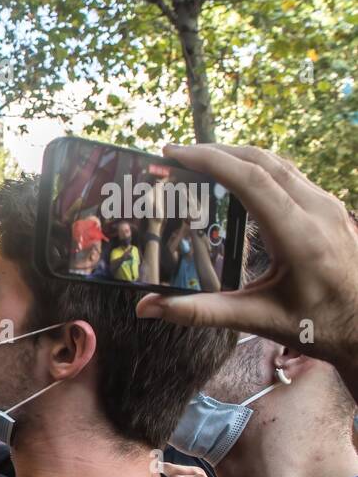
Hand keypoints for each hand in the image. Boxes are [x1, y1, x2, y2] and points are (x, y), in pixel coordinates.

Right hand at [137, 145, 357, 373]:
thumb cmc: (319, 325)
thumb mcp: (257, 320)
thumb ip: (200, 312)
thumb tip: (148, 307)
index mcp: (301, 236)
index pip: (250, 179)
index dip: (209, 160)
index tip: (173, 152)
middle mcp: (318, 211)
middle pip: (261, 160)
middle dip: (215, 151)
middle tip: (175, 153)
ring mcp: (327, 206)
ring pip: (277, 162)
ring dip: (235, 155)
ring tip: (198, 161)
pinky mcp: (329, 208)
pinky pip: (289, 173)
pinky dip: (255, 167)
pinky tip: (233, 178)